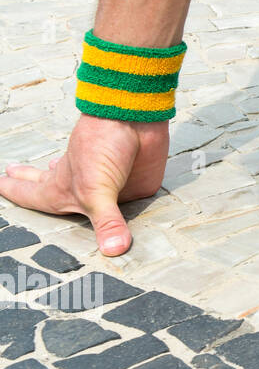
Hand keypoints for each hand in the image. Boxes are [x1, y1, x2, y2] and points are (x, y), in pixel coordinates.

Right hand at [0, 115, 168, 256]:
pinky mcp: (137, 184)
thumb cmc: (102, 145)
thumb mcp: (97, 189)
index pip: (29, 195)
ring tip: (55, 180)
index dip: (12, 191)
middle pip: (49, 185)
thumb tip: (113, 251)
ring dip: (75, 190)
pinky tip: (121, 196)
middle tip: (11, 173)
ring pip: (89, 194)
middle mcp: (82, 186)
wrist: (135, 117)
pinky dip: (125, 203)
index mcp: (62, 188)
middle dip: (29, 181)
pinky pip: (132, 202)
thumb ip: (107, 222)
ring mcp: (108, 184)